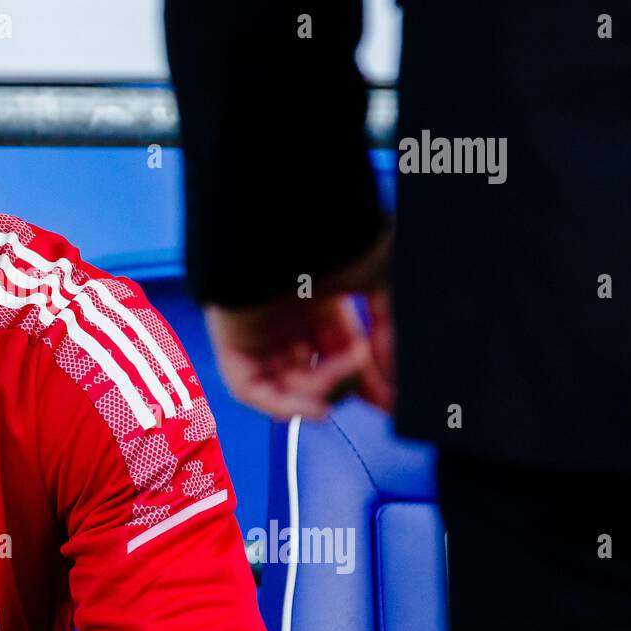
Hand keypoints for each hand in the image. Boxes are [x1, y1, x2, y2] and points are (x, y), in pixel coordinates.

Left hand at [202, 231, 394, 420]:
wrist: (289, 221)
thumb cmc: (335, 235)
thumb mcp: (382, 278)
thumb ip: (391, 329)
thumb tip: (399, 376)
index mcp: (319, 296)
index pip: (342, 350)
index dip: (366, 378)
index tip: (390, 401)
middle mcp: (287, 314)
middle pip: (317, 370)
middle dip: (347, 388)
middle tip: (375, 396)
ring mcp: (258, 328)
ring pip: (288, 382)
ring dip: (322, 393)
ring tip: (341, 383)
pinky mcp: (232, 339)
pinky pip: (252, 388)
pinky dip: (284, 406)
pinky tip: (317, 410)